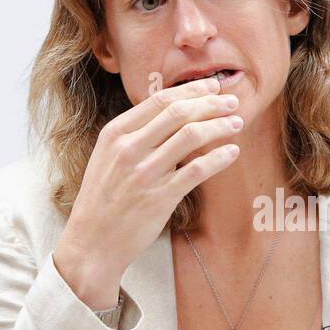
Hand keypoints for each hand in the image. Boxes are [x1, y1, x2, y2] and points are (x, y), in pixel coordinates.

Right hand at [52, 75, 242, 308]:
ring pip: (191, 136)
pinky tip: (232, 153)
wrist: (93, 242)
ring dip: (219, 126)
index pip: (160, 100)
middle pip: (179, 113)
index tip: (214, 88)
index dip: (192, 91)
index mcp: (115, 133)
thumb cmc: (104, 198)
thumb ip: (136, 134)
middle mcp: (129, 148)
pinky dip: (219, 158)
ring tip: (236, 124)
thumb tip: (173, 113)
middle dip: (212, 103)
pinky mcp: (160, 197)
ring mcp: (145, 172)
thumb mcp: (108, 157)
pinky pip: (197, 170)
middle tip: (233, 102)